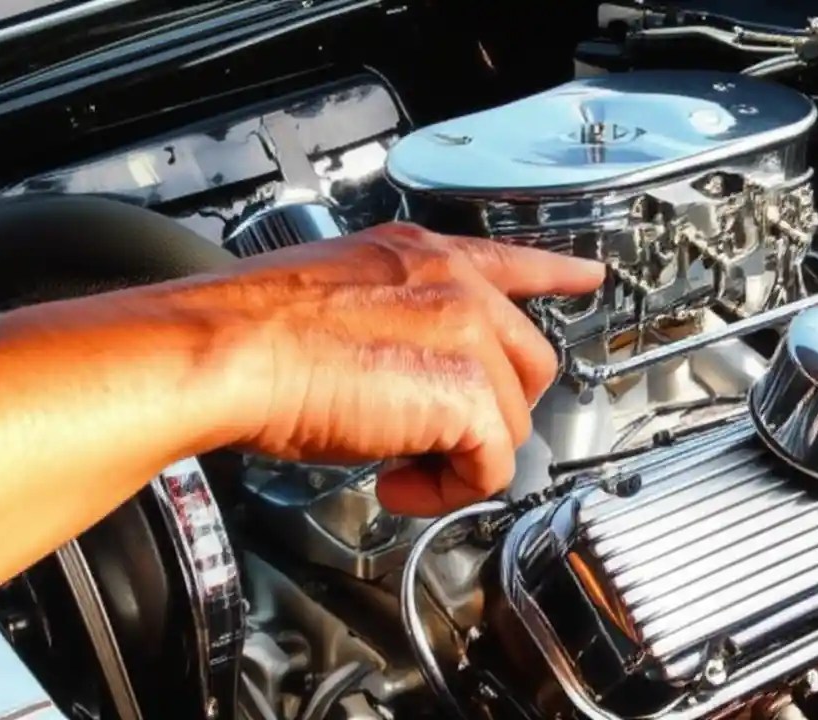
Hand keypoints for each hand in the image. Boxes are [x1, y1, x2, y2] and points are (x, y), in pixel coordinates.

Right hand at [186, 222, 603, 514]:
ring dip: (459, 455)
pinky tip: (400, 486)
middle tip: (435, 435)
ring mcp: (470, 339)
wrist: (230, 349)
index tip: (586, 277)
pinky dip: (449, 492)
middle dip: (491, 409)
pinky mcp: (470, 397)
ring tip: (395, 462)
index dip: (555, 273)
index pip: (510, 261)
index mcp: (423, 257)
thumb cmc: (254, 330)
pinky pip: (492, 467)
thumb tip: (403, 375)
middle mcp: (457, 288)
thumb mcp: (336, 298)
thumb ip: (393, 322)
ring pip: (509, 422)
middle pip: (526, 362)